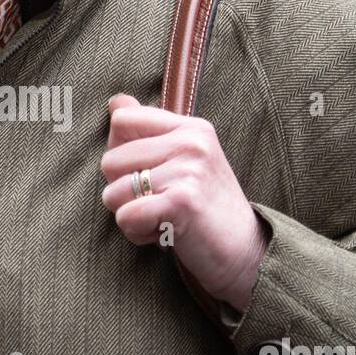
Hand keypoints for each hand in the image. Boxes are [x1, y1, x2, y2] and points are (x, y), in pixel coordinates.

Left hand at [99, 93, 270, 311]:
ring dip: (130, 216)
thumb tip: (115, 101)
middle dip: (122, 192)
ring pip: (112, 193)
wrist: (245, 253)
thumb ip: (148, 130)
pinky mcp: (182, 201)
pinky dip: (137, 233)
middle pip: (110, 160)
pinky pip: (125, 216)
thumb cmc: (207, 208)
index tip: (146, 174)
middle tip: (158, 204)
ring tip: (162, 219)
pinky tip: (163, 233)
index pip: (122, 119)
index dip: (119, 153)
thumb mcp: (183, 160)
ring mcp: (189, 170)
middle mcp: (192, 142)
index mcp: (191, 127)